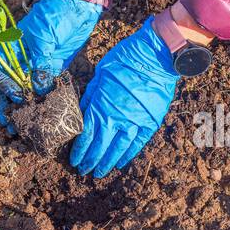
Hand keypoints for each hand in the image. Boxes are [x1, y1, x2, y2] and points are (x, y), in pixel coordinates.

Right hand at [0, 0, 102, 130]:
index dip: (5, 89)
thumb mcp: (44, 38)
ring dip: (26, 109)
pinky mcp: (54, 68)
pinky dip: (45, 101)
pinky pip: (46, 88)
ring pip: (27, 91)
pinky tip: (46, 115)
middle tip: (11, 126)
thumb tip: (40, 90)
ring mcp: (38, 64)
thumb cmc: (55, 15)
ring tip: (26, 128)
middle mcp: (21, 59)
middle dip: (9, 107)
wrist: (78, 4)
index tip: (17, 100)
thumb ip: (41, 64)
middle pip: (10, 87)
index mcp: (11, 48)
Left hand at [71, 16, 179, 176]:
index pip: (86, 135)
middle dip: (90, 160)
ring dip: (107, 163)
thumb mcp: (100, 74)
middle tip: (84, 172)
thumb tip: (82, 112)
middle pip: (100, 146)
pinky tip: (121, 163)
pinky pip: (137, 143)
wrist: (155, 56)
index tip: (74, 160)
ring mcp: (134, 122)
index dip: (79, 150)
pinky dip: (128, 154)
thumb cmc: (125, 60)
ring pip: (118, 149)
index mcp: (100, 106)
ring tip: (100, 173)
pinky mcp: (150, 122)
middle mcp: (116, 119)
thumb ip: (91, 96)